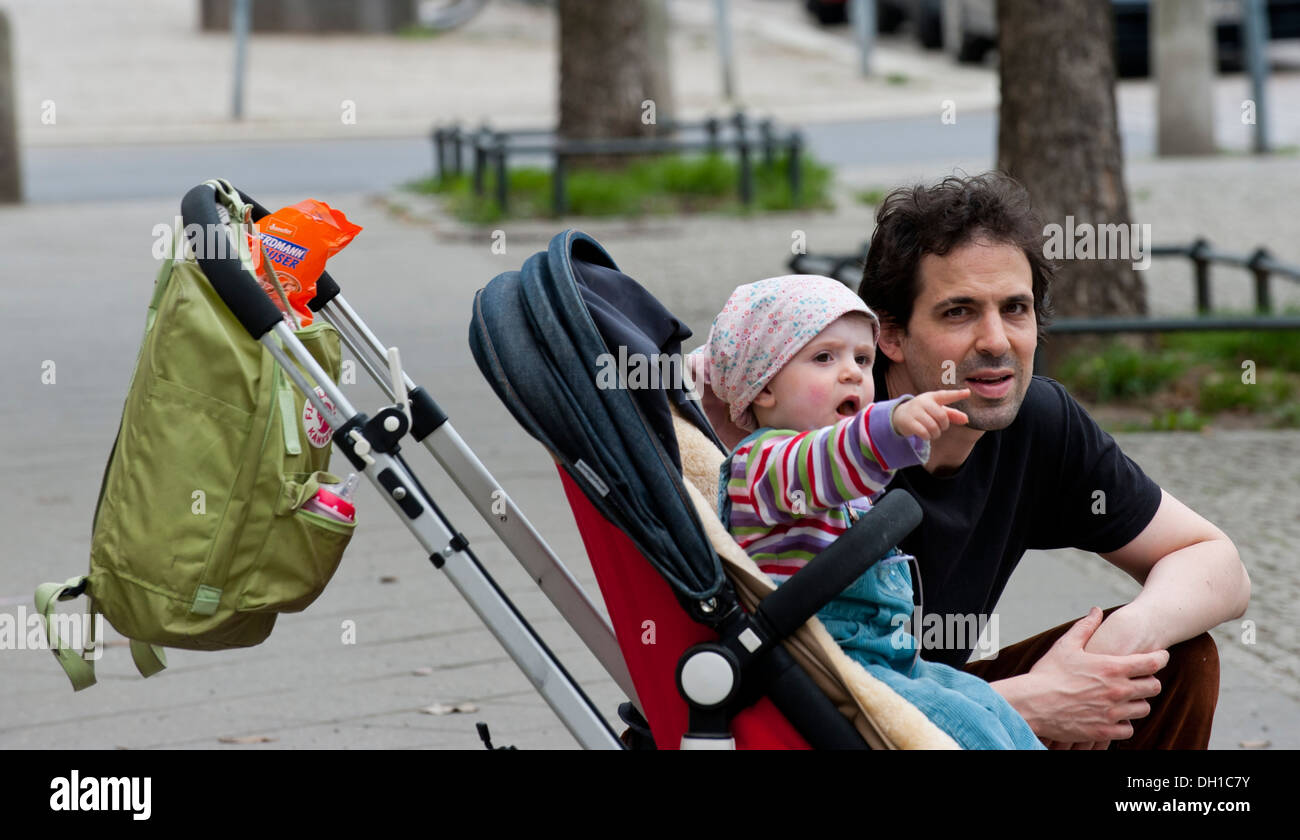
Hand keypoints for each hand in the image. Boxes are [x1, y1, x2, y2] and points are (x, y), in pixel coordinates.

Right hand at [891, 389, 969, 439]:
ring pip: (933, 427)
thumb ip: (952, 414)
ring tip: (933, 433)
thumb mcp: (937, 410)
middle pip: (942, 417)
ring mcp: (915, 411)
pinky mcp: (908, 421)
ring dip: (936, 434)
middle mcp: (923, 402)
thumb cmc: (924, 412)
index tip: (968, 392)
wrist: (900, 415)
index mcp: (932, 397)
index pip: (946, 395)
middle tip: (940, 427)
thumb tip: (966, 420)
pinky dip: (927, 437)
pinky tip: (926, 435)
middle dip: (944, 426)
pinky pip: (924, 432)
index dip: (957, 394)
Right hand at [999, 607, 1168, 744]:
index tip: (1159, 657)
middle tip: (1140, 679)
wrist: (1031, 704)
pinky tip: (1113, 716)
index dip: (1160, 658)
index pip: (1152, 663)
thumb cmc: (1047, 674)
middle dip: (1149, 681)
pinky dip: (1124, 723)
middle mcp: (1117, 691)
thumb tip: (1097, 611)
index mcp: (1111, 668)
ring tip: (1125, 698)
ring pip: (1143, 709)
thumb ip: (1086, 627)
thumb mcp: (1066, 645)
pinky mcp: (1105, 731)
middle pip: (1154, 687)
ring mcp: (1112, 713)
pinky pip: (1128, 730)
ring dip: (1137, 702)